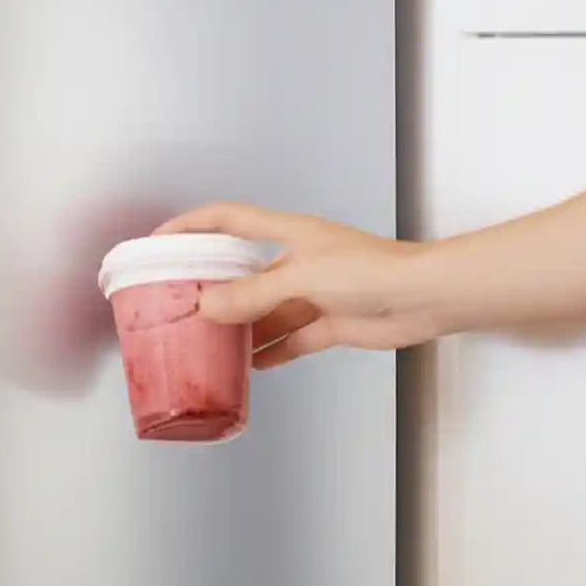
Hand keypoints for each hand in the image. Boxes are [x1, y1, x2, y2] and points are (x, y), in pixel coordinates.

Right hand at [156, 202, 439, 366]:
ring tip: (207, 343)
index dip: (192, 225)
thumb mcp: (301, 278)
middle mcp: (296, 260)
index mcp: (288, 234)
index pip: (228, 219)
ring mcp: (312, 293)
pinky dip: (269, 351)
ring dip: (239, 327)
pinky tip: (250, 365)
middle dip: (211, 288)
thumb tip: (208, 306)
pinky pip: (289, 338)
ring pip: (263, 311)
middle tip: (180, 305)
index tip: (162, 240)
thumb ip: (252, 294)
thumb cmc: (372, 272)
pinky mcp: (327, 322)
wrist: (423, 299)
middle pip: (242, 271)